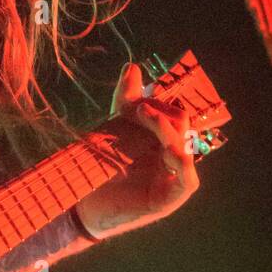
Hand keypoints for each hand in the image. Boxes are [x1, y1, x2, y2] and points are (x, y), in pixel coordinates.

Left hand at [76, 63, 198, 239]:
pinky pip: (188, 180)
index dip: (158, 103)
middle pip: (182, 126)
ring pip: (185, 148)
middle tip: (138, 108)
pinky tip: (167, 150)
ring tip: (144, 116)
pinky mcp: (170, 199)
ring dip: (166, 129)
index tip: (135, 99)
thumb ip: (127, 101)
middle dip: (162, 113)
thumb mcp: (114, 130)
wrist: (83, 204)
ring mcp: (174, 179)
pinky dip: (181, 162)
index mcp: (163, 140)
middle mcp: (172, 158)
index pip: (173, 113)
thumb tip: (134, 66)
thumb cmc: (101, 168)